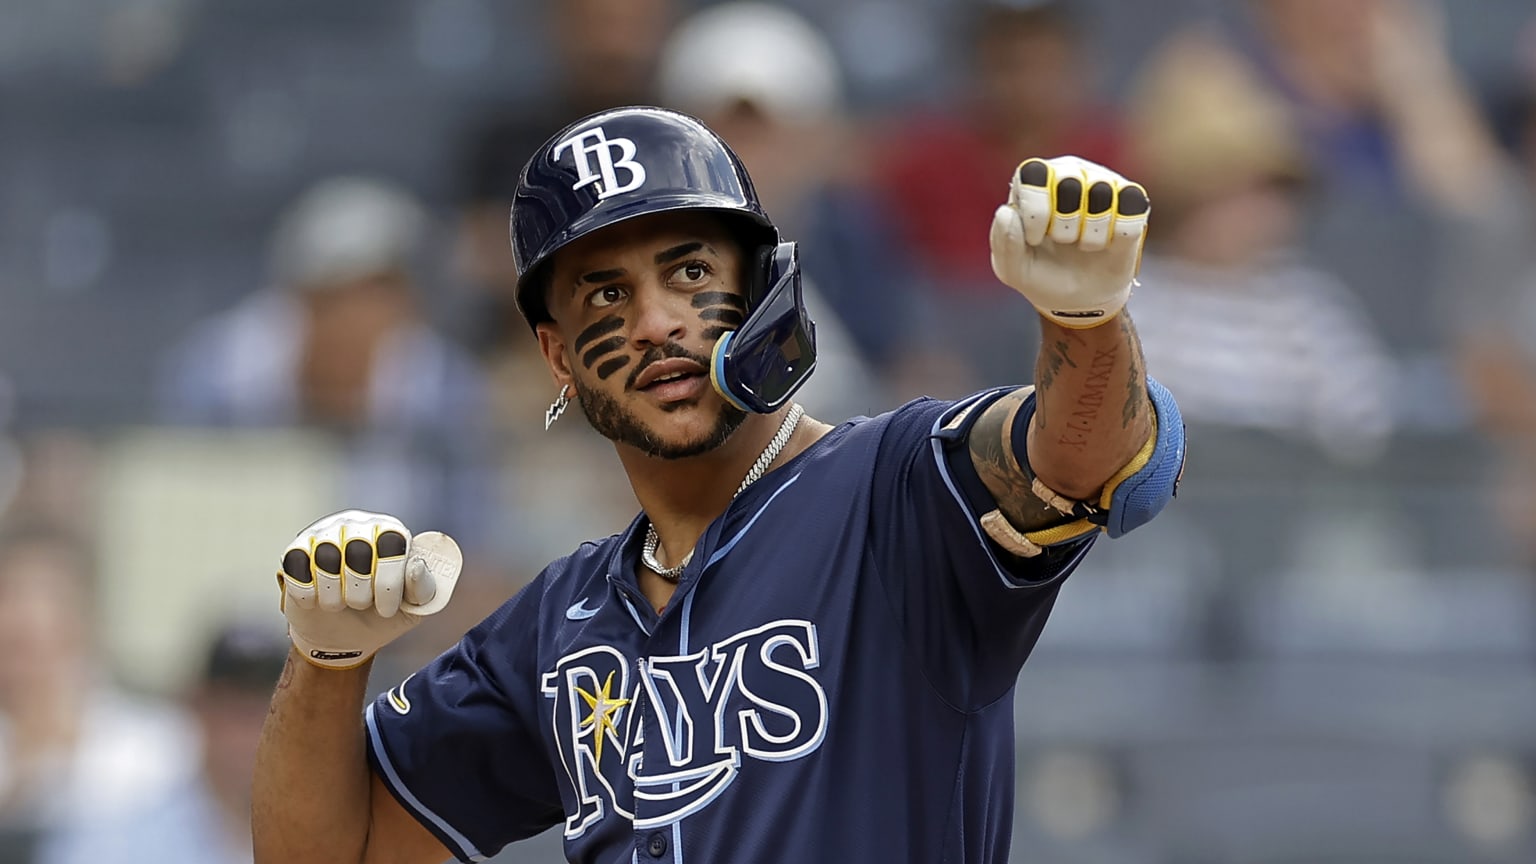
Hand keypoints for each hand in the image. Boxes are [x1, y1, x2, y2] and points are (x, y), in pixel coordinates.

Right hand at [277, 510, 461, 668]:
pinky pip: (297, 565)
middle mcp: (358, 524)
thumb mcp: (413, 607)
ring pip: (325, 557)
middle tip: (361, 606)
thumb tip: (415, 565)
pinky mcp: (295, 550)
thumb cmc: (383, 614)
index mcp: (391, 531)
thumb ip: (423, 587)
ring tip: (341, 605)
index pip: (392, 542)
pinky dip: (308, 593)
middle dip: (361, 590)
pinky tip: (317, 601)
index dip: (388, 581)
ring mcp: (325, 533)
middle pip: (358, 548)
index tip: (386, 609)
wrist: (344, 636)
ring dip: (334, 595)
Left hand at [989, 155, 1148, 327]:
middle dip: (1064, 226)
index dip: (1036, 212)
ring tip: (1084, 245)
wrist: (1080, 298)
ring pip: (1102, 193)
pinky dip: (1118, 235)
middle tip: (1062, 242)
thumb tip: (1006, 212)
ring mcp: (1103, 181)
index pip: (1033, 174)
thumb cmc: (1042, 274)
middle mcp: (1068, 171)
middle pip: (1069, 182)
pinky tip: (1108, 243)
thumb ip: (1004, 242)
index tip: (1037, 239)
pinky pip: (1131, 209)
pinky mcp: (1132, 200)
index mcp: (1034, 180)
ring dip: (1091, 235)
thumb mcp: (1014, 269)